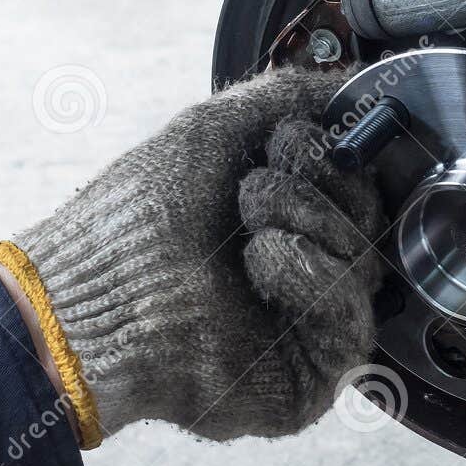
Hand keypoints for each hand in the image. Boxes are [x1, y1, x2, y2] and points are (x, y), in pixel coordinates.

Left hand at [0, 67, 383, 447]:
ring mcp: (307, 335)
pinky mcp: (309, 383)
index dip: (340, 162)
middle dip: (319, 191)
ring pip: (366, 270)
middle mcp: (302, 281)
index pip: (357, 192)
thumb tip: (346, 83)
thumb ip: (285, 100)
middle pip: (370, 227)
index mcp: (285, 225)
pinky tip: (264, 259)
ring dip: (310, 225)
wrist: (94, 291)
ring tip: (249, 226)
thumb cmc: (136, 217)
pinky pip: (352, 324)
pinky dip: (313, 276)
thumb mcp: (213, 131)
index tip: (293, 141)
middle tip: (257, 186)